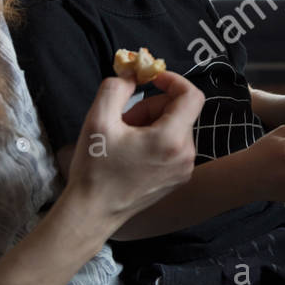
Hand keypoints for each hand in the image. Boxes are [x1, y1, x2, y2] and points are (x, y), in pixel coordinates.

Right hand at [66, 71, 203, 231]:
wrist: (93, 212)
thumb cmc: (95, 168)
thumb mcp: (98, 120)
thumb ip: (116, 87)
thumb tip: (133, 73)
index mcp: (171, 139)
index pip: (192, 95)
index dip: (172, 80)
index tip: (151, 79)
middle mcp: (186, 155)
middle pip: (180, 111)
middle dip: (152, 106)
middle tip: (125, 117)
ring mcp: (185, 169)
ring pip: (176, 128)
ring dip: (152, 123)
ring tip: (125, 137)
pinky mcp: (179, 178)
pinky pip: (174, 145)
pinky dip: (156, 139)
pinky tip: (133, 151)